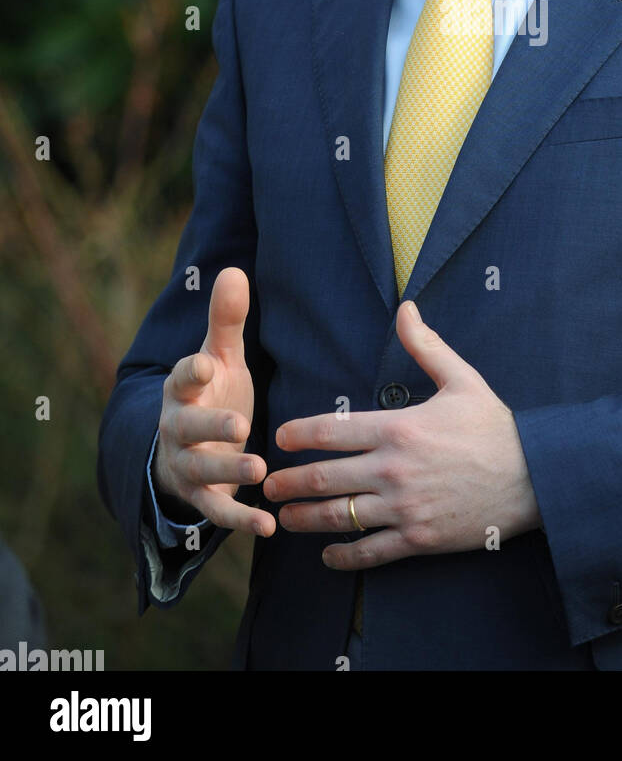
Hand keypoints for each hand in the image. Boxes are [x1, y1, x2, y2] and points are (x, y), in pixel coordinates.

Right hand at [153, 267, 274, 535]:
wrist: (185, 447)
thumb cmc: (211, 392)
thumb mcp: (220, 357)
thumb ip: (227, 320)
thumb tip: (233, 270)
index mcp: (183, 389)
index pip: (183, 377)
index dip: (193, 371)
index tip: (206, 363)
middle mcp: (178, 427)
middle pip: (188, 427)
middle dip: (211, 427)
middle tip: (239, 427)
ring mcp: (187, 464)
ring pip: (201, 470)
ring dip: (229, 471)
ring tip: (260, 469)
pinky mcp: (202, 495)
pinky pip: (217, 510)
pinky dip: (240, 519)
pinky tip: (267, 524)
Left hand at [263, 300, 541, 569]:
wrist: (533, 477)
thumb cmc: (495, 426)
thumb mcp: (462, 379)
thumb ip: (426, 346)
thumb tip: (406, 308)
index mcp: (399, 428)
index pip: (333, 430)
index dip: (300, 433)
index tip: (280, 437)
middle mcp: (393, 469)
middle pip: (324, 478)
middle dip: (289, 483)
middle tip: (267, 485)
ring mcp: (404, 507)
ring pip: (339, 516)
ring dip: (304, 519)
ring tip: (283, 520)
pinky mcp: (418, 537)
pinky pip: (370, 551)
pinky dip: (343, 556)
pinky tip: (327, 555)